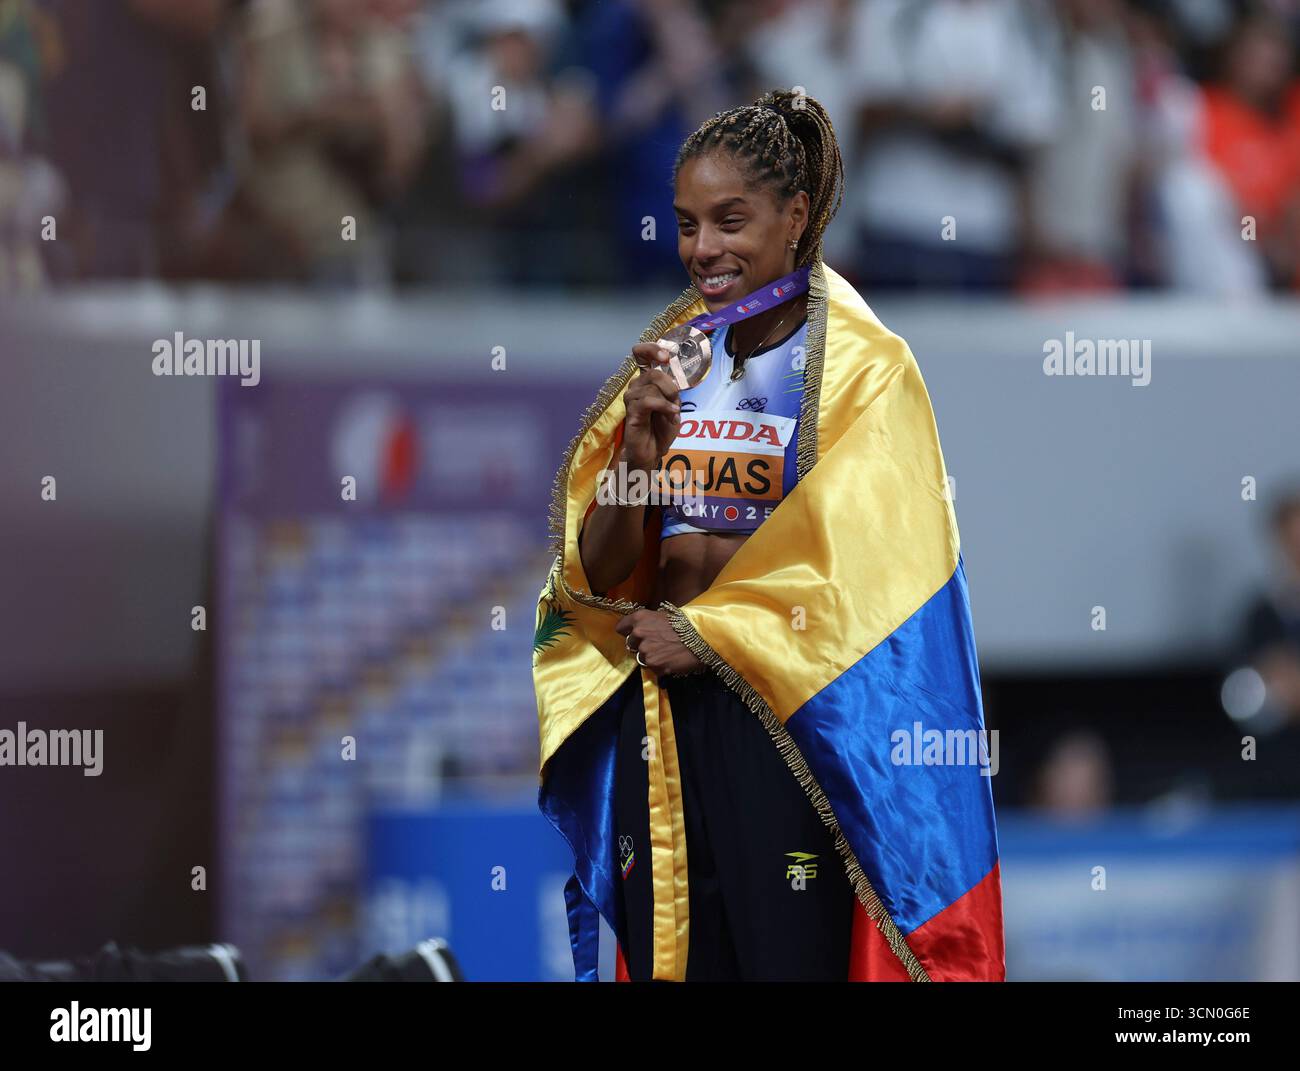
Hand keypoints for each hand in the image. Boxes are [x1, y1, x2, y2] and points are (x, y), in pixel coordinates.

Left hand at [616, 609, 704, 677]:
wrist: (702, 637)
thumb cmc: (686, 624)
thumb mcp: (663, 616)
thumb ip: (648, 623)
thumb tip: (641, 630)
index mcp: (640, 618)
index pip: (620, 628)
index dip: (627, 632)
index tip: (633, 634)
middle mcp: (638, 633)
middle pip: (630, 644)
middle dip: (640, 645)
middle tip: (656, 644)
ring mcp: (645, 650)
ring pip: (641, 657)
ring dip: (650, 657)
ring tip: (666, 653)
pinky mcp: (653, 665)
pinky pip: (652, 668)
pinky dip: (660, 666)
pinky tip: (671, 660)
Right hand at [622, 342, 681, 468]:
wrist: (653, 452)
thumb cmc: (661, 429)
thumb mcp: (673, 404)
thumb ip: (672, 388)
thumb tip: (674, 375)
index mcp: (646, 381)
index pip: (641, 354)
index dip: (652, 349)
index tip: (666, 357)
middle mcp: (636, 386)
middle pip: (653, 371)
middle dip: (670, 385)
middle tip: (676, 400)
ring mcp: (631, 399)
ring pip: (651, 385)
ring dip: (669, 399)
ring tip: (673, 414)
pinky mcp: (631, 412)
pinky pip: (648, 400)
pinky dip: (664, 406)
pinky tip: (671, 415)